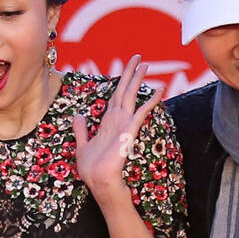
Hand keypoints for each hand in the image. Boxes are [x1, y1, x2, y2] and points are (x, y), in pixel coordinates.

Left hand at [71, 53, 160, 203]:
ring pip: (131, 96)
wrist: (99, 180)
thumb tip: (79, 114)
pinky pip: (141, 112)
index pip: (115, 97)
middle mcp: (117, 120)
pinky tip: (159, 90)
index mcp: (107, 123)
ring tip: (146, 64)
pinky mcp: (129, 131)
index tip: (126, 69)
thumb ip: (81, 129)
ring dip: (137, 79)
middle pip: (124, 91)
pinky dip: (150, 101)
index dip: (120, 82)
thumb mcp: (82, 145)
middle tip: (139, 57)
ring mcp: (124, 124)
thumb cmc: (92, 168)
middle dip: (131, 73)